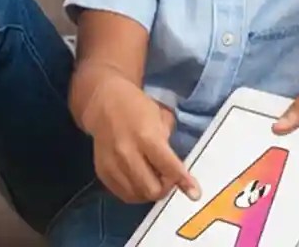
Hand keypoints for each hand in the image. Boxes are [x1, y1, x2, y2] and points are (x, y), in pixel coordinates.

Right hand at [80, 75, 199, 203]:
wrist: (104, 103)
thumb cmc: (137, 107)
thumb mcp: (160, 117)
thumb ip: (169, 143)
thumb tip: (176, 168)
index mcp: (146, 137)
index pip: (168, 166)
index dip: (183, 182)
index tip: (195, 194)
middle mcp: (127, 154)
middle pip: (152, 189)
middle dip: (165, 187)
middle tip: (169, 177)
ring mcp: (112, 165)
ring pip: (138, 196)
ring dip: (150, 191)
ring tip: (153, 177)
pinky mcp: (102, 172)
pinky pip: (123, 194)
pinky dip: (136, 192)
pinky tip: (140, 180)